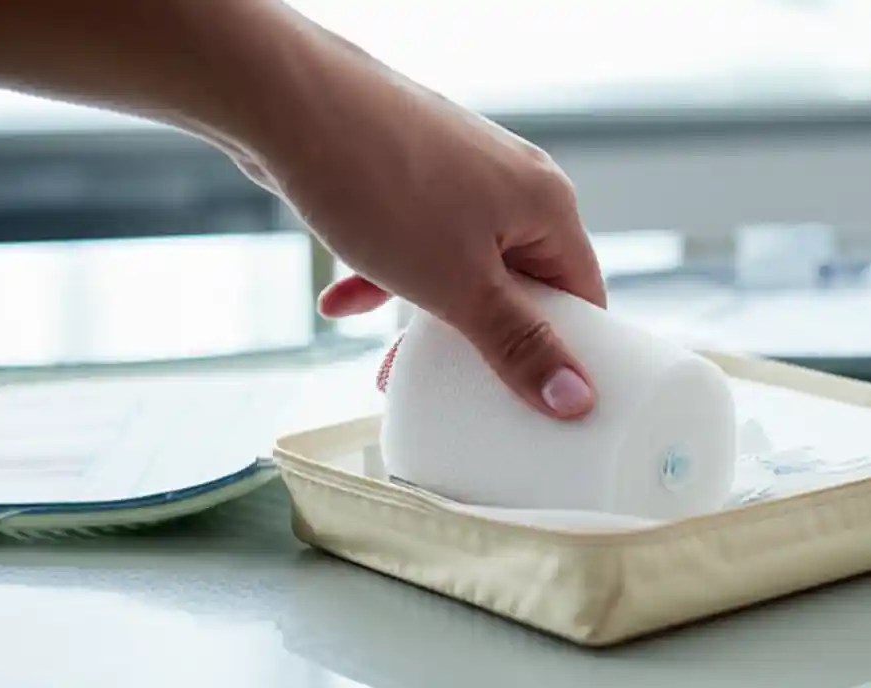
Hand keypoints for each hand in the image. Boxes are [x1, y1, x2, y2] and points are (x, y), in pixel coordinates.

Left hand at [243, 17, 605, 418]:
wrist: (288, 102)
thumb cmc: (381, 182)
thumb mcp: (457, 287)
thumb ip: (516, 345)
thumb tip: (575, 398)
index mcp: (547, 205)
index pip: (583, 294)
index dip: (568, 352)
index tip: (545, 402)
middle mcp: (512, 181)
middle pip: (520, 284)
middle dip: (483, 339)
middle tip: (457, 388)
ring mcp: (458, 173)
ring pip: (461, 265)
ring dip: (428, 314)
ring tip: (389, 360)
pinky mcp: (408, 170)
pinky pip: (414, 239)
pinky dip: (387, 275)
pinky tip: (341, 301)